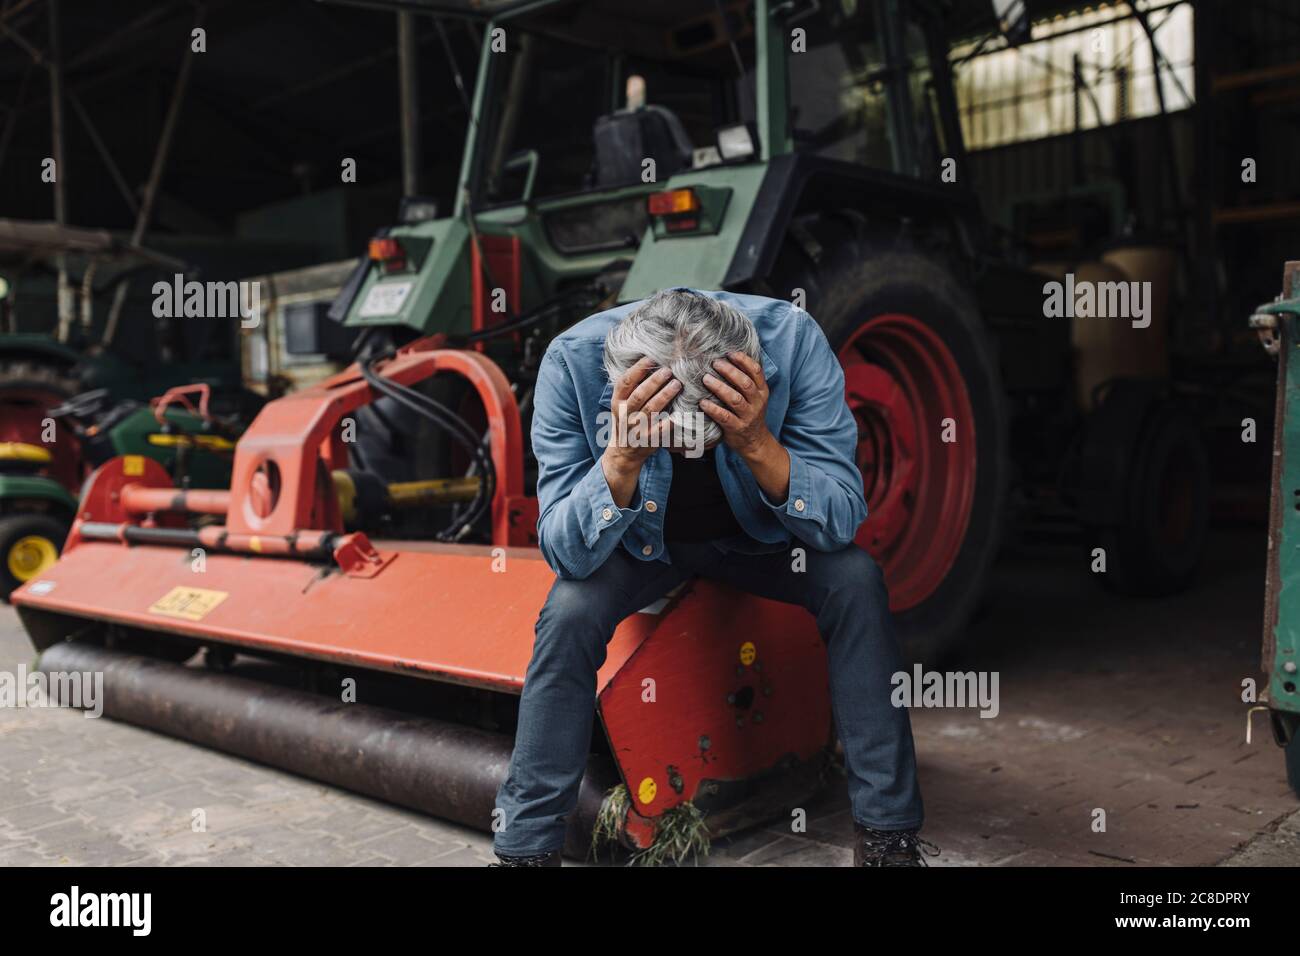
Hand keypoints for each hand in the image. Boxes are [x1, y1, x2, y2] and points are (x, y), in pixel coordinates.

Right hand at [601, 356, 679, 504]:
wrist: (623, 452)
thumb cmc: (627, 419)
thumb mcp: (621, 403)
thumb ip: (631, 386)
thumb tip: (650, 360)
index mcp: (617, 402)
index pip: (625, 382)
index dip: (637, 369)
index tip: (651, 358)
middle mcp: (624, 415)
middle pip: (639, 395)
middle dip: (654, 382)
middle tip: (668, 370)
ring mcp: (636, 428)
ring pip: (650, 410)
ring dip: (664, 396)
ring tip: (677, 384)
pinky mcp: (648, 441)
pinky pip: (660, 430)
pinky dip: (669, 422)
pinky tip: (680, 413)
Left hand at [700, 351, 773, 458]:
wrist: (755, 441)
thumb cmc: (749, 413)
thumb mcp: (754, 397)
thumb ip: (745, 380)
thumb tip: (727, 358)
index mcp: (762, 391)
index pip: (756, 371)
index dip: (744, 360)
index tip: (730, 353)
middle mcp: (757, 402)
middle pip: (745, 383)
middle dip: (730, 371)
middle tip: (715, 363)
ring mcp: (748, 416)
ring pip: (735, 399)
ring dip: (720, 388)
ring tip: (706, 379)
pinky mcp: (737, 428)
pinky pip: (725, 417)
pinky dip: (713, 409)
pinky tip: (702, 402)